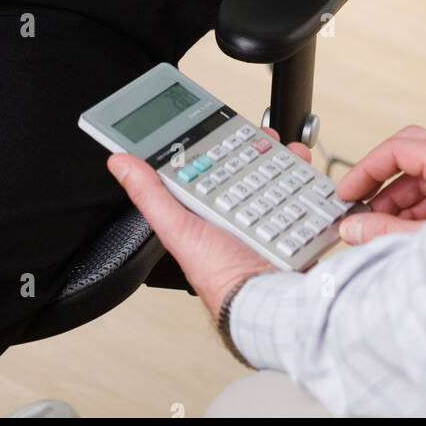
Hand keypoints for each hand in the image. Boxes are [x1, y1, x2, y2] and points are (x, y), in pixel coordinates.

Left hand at [107, 128, 310, 321]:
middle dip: (257, 145)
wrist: (265, 301)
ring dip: (285, 158)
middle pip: (246, 166)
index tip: (224, 124)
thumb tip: (119, 162)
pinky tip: (306, 172)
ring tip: (289, 150)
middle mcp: (234, 213)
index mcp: (203, 210)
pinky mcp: (292, 225)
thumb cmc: (220, 274)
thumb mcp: (177, 228)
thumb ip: (150, 194)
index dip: (215, 141)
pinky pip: (300, 195)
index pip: (207, 165)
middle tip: (263, 134)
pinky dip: (306, 180)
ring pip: (276, 175)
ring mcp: (266, 218)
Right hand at [335, 125, 425, 243]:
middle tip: (356, 203)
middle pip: (409, 156)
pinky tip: (394, 231)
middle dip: (380, 183)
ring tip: (372, 227)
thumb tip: (353, 228)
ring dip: (394, 202)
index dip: (368, 168)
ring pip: (420, 178)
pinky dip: (411, 211)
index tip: (348, 190)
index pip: (401, 148)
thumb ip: (385, 232)